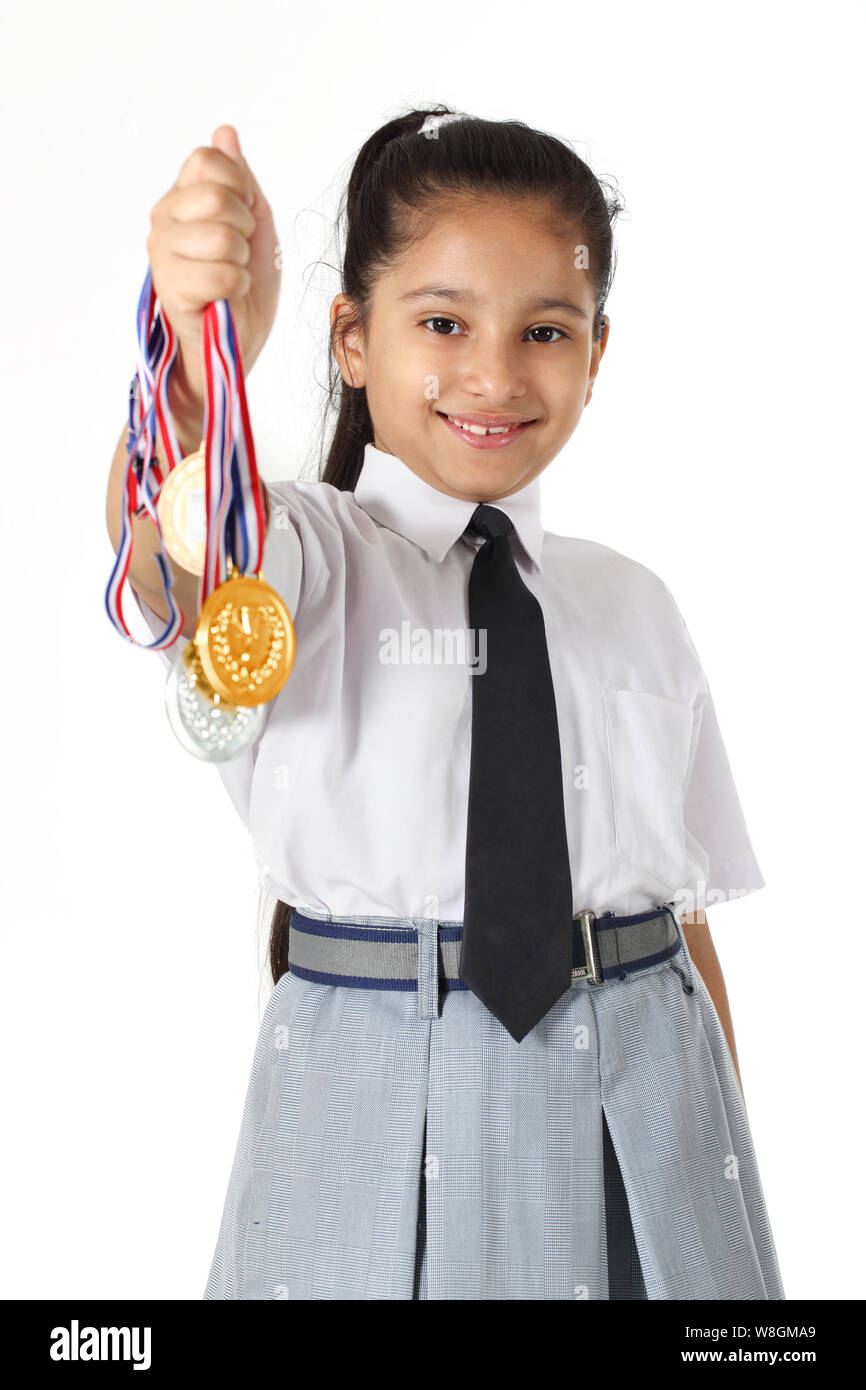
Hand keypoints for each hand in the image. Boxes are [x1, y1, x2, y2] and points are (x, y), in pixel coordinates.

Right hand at [146, 124, 280, 408]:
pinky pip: (223, 273)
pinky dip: (238, 286)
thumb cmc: (245, 281)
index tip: (242, 220)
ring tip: (232, 274)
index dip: (241, 189)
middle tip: (239, 252)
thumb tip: (225, 131)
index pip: (210, 160)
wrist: (238, 336)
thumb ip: (240, 178)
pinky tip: (225, 295)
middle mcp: (163, 216)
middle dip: (244, 229)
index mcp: (181, 195)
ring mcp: (161, 251)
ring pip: (222, 237)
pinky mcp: (170, 286)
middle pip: (218, 197)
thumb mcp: (255, 222)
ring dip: (241, 260)